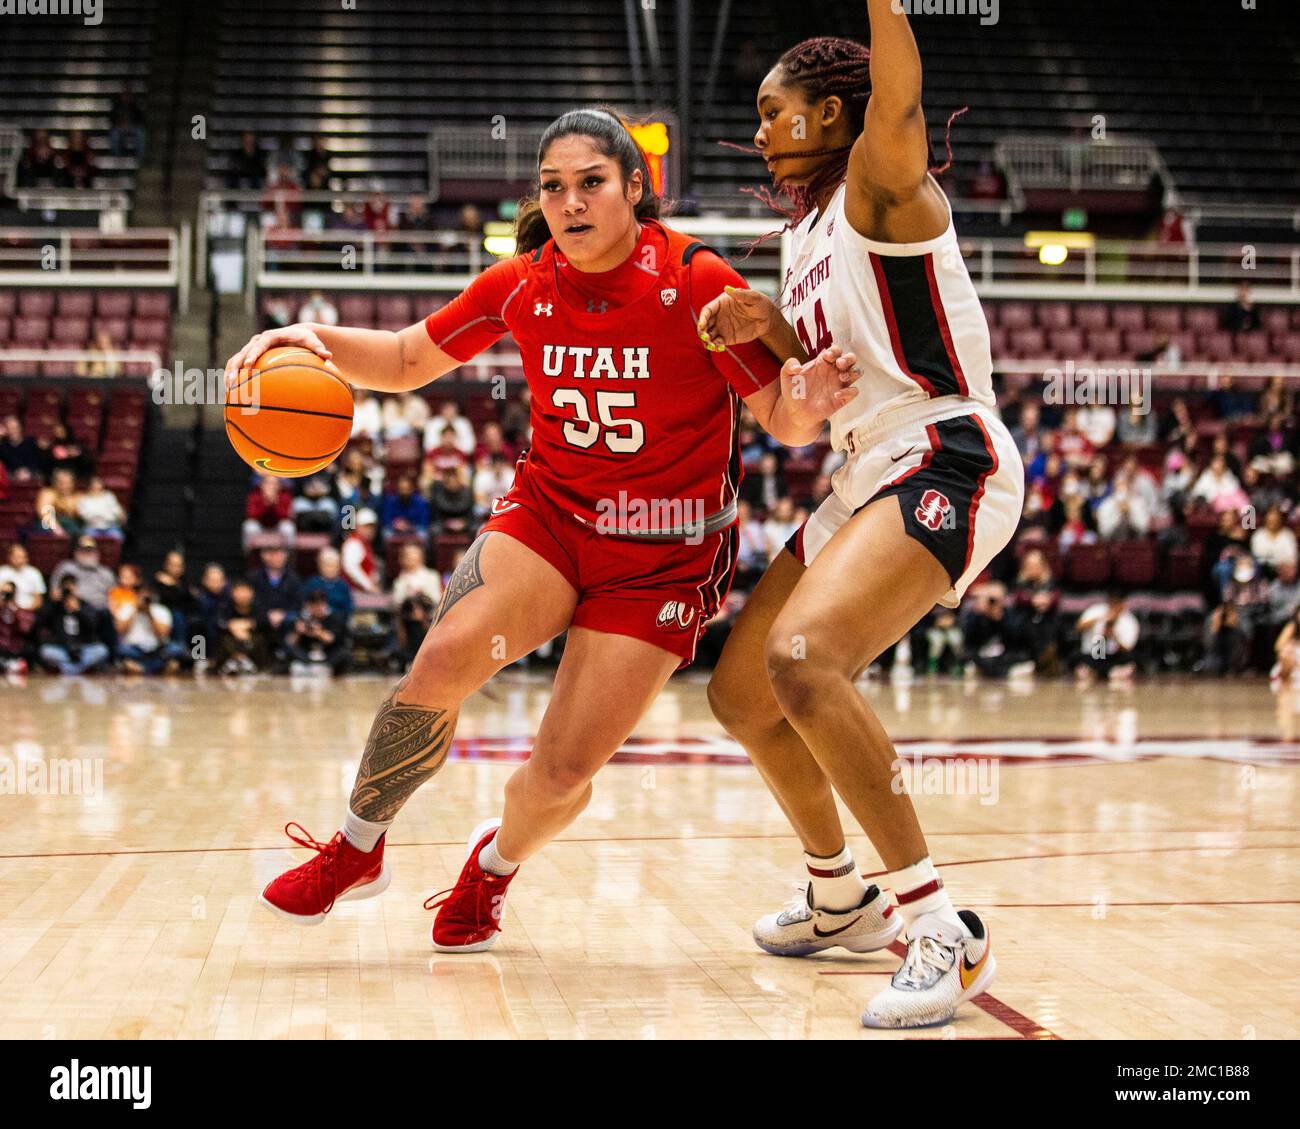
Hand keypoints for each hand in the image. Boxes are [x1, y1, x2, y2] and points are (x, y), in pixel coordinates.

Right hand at [223, 324, 340, 390]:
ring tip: (228, 390)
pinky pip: (238, 366)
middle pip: (242, 353)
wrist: (297, 334)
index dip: (252, 354)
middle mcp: (258, 341)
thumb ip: (319, 348)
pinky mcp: (250, 356)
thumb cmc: (305, 339)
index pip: (259, 344)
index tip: (248, 365)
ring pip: (235, 360)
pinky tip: (232, 393)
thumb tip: (329, 356)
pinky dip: (234, 377)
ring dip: (230, 374)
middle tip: (232, 382)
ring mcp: (252, 349)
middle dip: (235, 368)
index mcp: (271, 336)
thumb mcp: (312, 341)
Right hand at [696, 286, 776, 349]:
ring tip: (712, 345)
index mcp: (721, 304)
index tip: (702, 325)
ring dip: (706, 341)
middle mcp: (718, 316)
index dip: (703, 318)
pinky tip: (719, 348)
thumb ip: (740, 294)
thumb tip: (727, 288)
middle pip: (704, 324)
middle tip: (705, 337)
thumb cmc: (760, 303)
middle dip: (702, 331)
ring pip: (708, 335)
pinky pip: (717, 343)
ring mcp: (722, 327)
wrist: (767, 318)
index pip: (707, 310)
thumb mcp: (752, 297)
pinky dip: (715, 346)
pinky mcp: (727, 337)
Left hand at [779, 346, 860, 430]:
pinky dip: (848, 392)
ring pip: (856, 372)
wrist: (795, 412)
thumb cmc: (793, 391)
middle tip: (839, 363)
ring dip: (853, 372)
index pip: (835, 350)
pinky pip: (854, 392)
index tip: (826, 357)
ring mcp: (839, 384)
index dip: (834, 351)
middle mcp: (834, 371)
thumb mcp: (786, 376)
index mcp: (823, 363)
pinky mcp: (842, 398)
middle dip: (848, 358)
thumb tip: (797, 367)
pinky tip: (835, 395)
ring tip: (841, 377)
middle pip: (851, 358)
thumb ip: (789, 366)